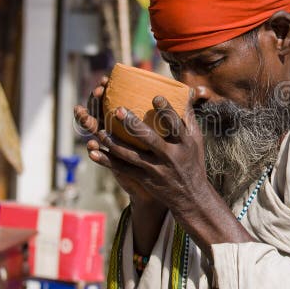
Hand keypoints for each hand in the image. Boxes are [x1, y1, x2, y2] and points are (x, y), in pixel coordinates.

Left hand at [83, 92, 209, 214]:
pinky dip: (107, 161)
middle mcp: (170, 156)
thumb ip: (188, 117)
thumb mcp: (197, 140)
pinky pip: (123, 169)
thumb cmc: (193, 162)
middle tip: (117, 109)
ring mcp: (156, 169)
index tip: (155, 97)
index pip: (176, 125)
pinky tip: (93, 152)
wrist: (191, 197)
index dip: (166, 111)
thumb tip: (185, 91)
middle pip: (149, 139)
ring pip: (131, 155)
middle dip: (132, 124)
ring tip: (99, 131)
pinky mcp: (145, 179)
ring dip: (114, 143)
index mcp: (185, 143)